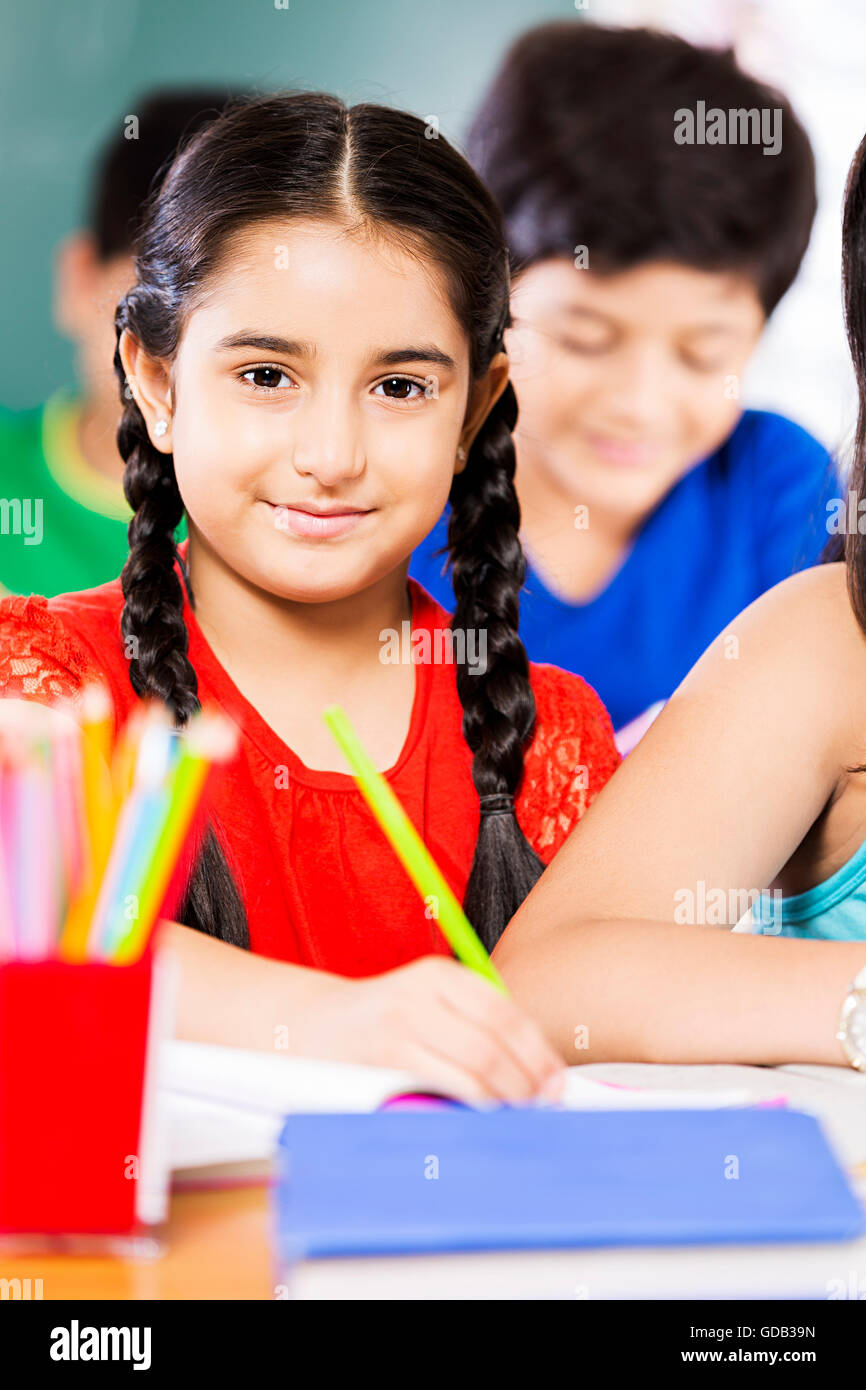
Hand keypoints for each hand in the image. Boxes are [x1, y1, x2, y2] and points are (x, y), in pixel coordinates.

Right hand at [293, 955, 566, 1104]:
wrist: (307, 1028)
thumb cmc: (378, 1026)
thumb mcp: (425, 1007)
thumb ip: (470, 1025)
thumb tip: (535, 1067)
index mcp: (440, 975)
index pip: (506, 1013)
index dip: (538, 1051)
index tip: (556, 1081)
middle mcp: (424, 990)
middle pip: (497, 1039)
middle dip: (528, 1078)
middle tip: (543, 1104)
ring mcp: (403, 1020)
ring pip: (478, 1061)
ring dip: (507, 1095)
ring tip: (519, 1113)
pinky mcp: (386, 1053)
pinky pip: (447, 1081)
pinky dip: (474, 1102)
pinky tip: (483, 1113)